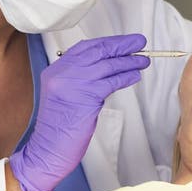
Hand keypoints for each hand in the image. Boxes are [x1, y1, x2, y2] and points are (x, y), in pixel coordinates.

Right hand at [10, 34, 149, 190]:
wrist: (48, 149)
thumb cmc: (58, 127)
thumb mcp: (63, 94)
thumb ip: (79, 78)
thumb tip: (108, 66)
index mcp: (56, 70)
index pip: (85, 47)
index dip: (107, 42)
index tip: (123, 41)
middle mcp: (62, 73)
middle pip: (97, 51)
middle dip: (121, 45)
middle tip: (139, 42)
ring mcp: (73, 83)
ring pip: (107, 65)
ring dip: (128, 62)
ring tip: (143, 60)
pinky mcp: (86, 97)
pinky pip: (111, 82)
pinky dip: (125, 77)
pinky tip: (135, 76)